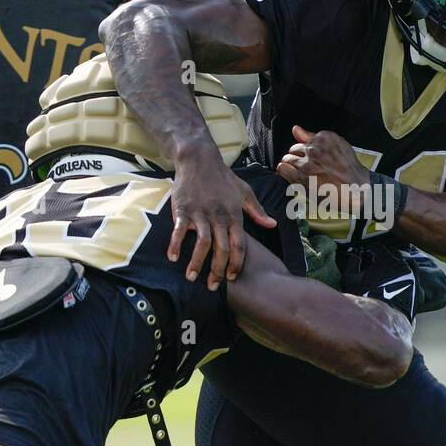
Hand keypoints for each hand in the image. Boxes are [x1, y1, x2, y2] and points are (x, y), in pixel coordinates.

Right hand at [169, 155, 275, 289]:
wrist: (199, 159)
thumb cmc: (223, 177)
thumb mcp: (244, 192)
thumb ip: (257, 211)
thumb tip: (272, 224)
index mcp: (234, 215)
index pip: (239, 245)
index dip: (236, 263)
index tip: (231, 277)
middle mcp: (219, 217)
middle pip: (221, 249)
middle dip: (217, 270)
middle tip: (212, 286)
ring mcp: (200, 213)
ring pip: (202, 243)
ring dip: (196, 262)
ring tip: (191, 277)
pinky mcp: (183, 209)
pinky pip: (180, 230)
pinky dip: (176, 244)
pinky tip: (173, 257)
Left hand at [276, 126, 367, 191]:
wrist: (355, 189)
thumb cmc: (348, 169)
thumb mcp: (337, 145)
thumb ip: (313, 136)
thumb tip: (294, 129)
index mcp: (324, 138)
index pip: (304, 141)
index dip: (307, 151)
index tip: (315, 160)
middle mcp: (314, 149)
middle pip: (294, 149)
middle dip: (298, 157)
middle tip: (309, 168)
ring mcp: (307, 164)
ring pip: (287, 158)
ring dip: (292, 165)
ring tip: (303, 173)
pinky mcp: (301, 178)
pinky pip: (283, 169)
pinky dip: (284, 171)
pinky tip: (292, 175)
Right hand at [339, 243, 431, 321]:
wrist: (385, 317)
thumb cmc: (366, 297)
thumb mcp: (351, 279)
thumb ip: (352, 263)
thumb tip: (355, 255)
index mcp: (385, 258)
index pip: (377, 246)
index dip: (370, 249)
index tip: (365, 253)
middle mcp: (401, 262)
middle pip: (392, 252)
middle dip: (384, 255)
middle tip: (376, 261)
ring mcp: (411, 273)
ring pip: (404, 262)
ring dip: (397, 263)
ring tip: (390, 269)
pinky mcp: (417, 284)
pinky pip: (413, 273)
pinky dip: (407, 272)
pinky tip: (401, 278)